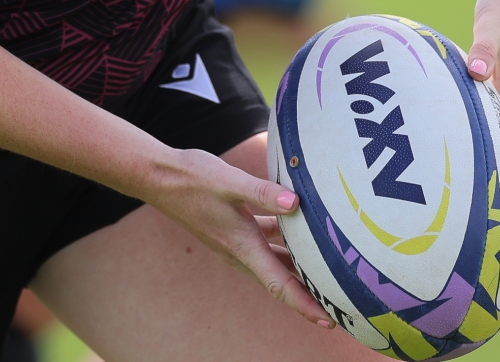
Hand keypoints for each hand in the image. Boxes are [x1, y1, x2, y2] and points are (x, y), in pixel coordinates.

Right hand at [139, 146, 333, 327]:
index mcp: (242, 245)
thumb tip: (296, 203)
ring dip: (298, 268)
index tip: (329, 321)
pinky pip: (264, 244)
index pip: (279, 284)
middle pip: (281, 280)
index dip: (305, 304)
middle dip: (309, 293)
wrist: (159, 179)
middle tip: (340, 301)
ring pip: (274, 262)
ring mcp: (234, 243)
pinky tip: (299, 227)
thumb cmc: (192, 178)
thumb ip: (263, 193)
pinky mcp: (231, 231)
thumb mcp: (229, 181)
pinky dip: (283, 243)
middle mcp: (239, 252)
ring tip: (328, 270)